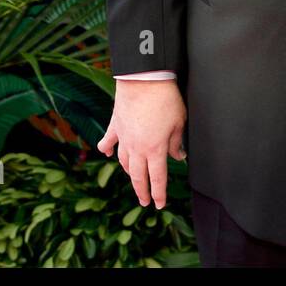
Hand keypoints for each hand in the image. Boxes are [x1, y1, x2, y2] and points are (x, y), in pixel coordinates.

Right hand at [97, 78, 186, 209]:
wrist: (143, 80)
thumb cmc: (165, 99)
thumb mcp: (179, 122)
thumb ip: (176, 143)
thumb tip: (178, 157)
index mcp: (156, 150)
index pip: (157, 179)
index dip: (159, 194)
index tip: (159, 204)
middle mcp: (137, 148)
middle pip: (138, 176)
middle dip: (142, 191)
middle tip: (145, 201)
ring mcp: (124, 138)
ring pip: (124, 162)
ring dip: (129, 172)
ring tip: (133, 178)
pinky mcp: (115, 125)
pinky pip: (109, 141)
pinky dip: (107, 148)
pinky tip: (106, 153)